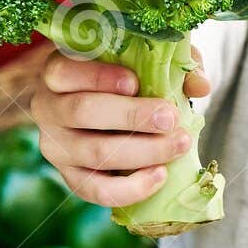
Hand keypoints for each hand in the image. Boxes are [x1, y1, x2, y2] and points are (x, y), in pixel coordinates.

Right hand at [31, 48, 209, 207]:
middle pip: (82, 112)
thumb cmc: (121, 72)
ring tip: (178, 145)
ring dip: (141, 152)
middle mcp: (47, 108)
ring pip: (93, 153)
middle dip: (132, 117)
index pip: (65, 71)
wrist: (97, 104)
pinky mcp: (69, 175)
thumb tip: (200, 86)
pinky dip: (130, 188)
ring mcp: (55, 146)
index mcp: (57, 71)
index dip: (98, 76)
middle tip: (171, 118)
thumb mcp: (144, 57)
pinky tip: (159, 175)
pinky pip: (95, 189)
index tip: (135, 82)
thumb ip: (172, 63)